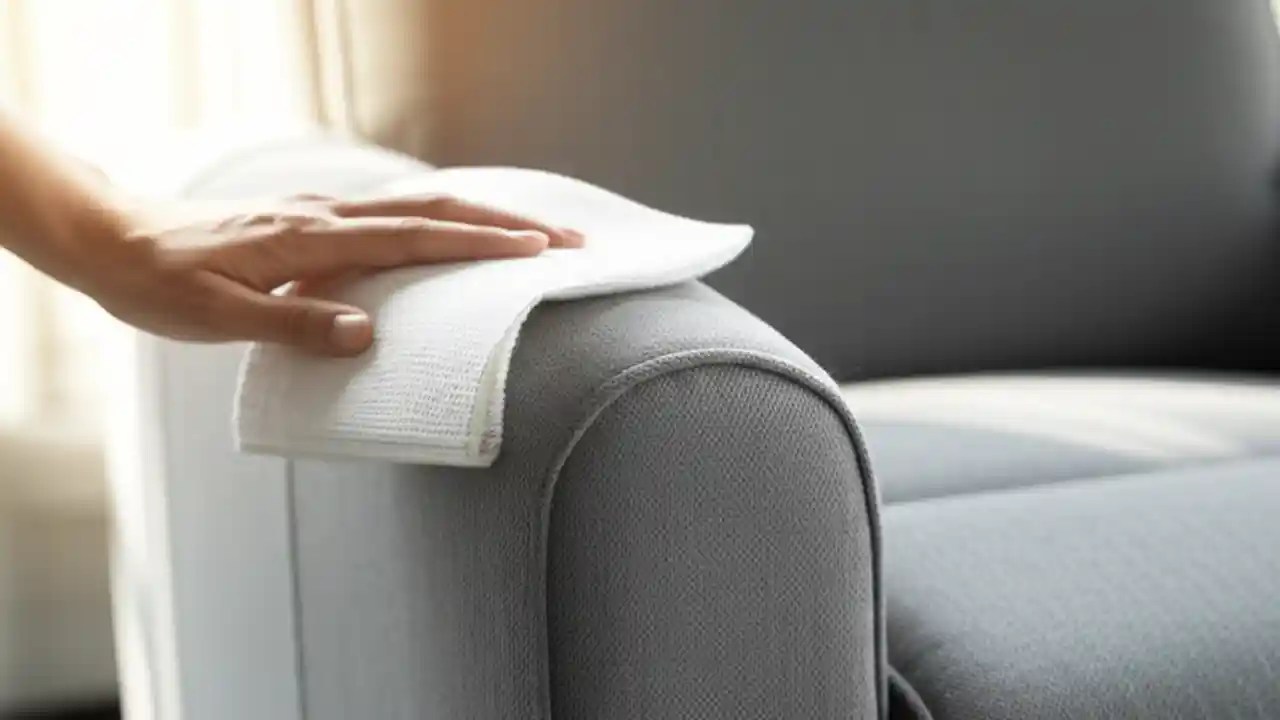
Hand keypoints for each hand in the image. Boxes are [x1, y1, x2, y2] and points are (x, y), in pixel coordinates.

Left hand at [81, 193, 583, 355]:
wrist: (113, 239)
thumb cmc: (160, 282)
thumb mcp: (216, 316)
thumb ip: (293, 323)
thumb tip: (368, 334)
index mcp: (310, 238)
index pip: (414, 237)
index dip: (480, 245)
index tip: (538, 251)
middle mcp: (325, 215)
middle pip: (435, 209)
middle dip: (507, 223)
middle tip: (568, 239)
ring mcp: (322, 213)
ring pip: (419, 204)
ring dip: (482, 218)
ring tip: (535, 235)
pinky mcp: (314, 220)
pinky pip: (394, 211)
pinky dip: (443, 218)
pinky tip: (459, 234)